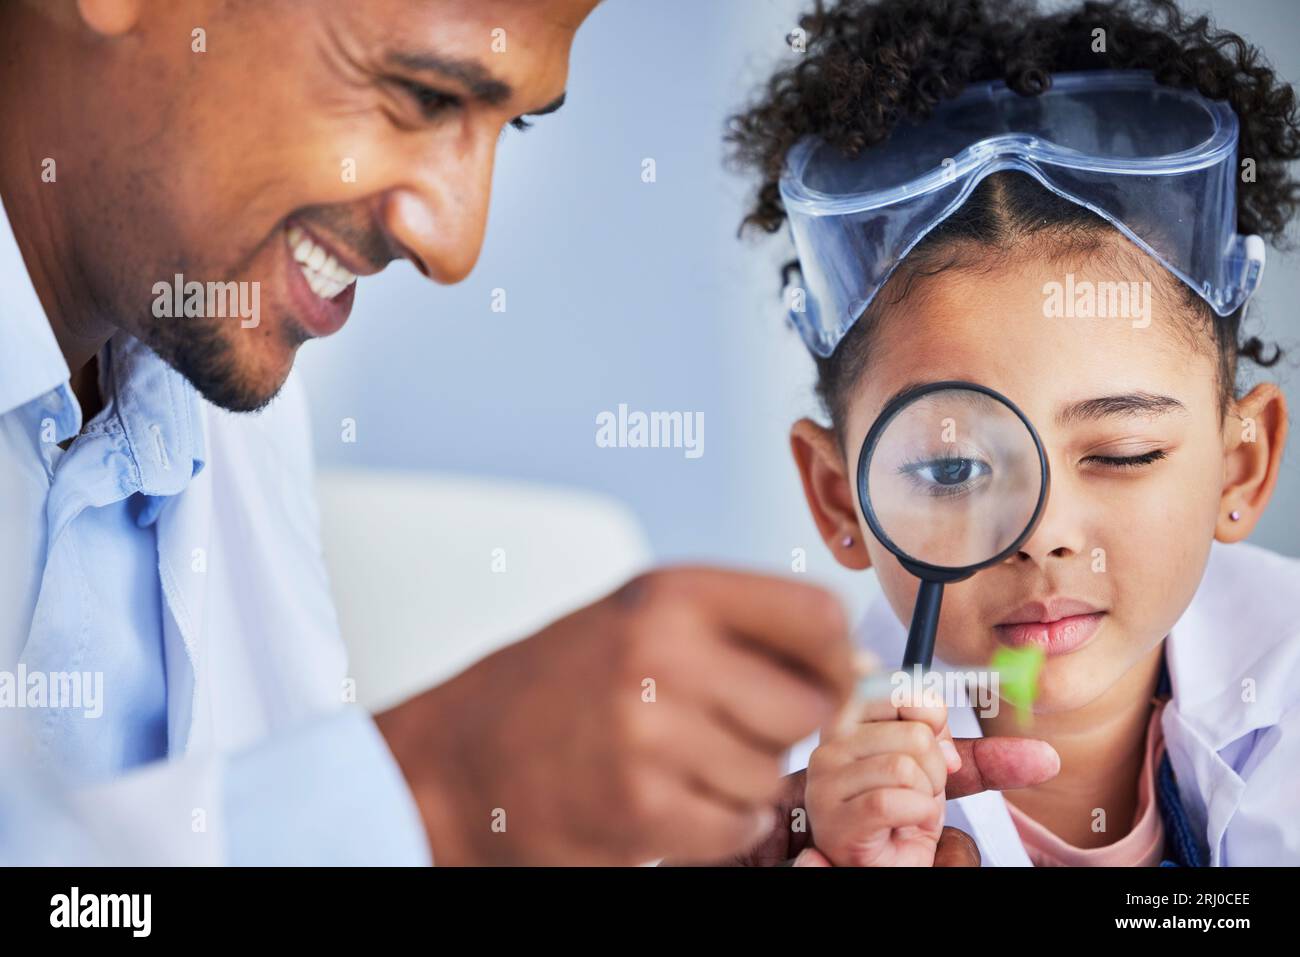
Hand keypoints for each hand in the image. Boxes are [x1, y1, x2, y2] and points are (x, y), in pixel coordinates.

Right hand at [374, 567, 854, 864]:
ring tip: (680, 765)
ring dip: (744, 782)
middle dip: (784, 728)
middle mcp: (663, 654)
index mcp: (669, 595)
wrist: (456, 759)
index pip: (814, 616)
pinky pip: (740, 827)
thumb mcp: (636, 620)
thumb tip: (847, 668)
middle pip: (808, 705)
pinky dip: (719, 827)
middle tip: (729, 728)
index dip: (837, 658)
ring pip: (775, 774)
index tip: (829, 680)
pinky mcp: (642, 809)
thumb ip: (734, 631)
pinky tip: (671, 802)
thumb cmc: (551, 687)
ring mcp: (651, 735)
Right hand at [732, 734, 1059, 865]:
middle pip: (914, 733)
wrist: (881, 863)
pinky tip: (905, 825)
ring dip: (925, 797)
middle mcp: (829, 746)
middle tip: (918, 792)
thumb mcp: (944, 776)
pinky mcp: (837, 822)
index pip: (902, 691)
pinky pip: (894, 800)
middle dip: (935, 770)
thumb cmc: (901, 818)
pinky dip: (916, 815)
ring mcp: (826, 785)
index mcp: (849, 721)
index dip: (933, 722)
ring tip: (909, 811)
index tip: (933, 752)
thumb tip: (1044, 757)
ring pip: (905, 767)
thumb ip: (983, 757)